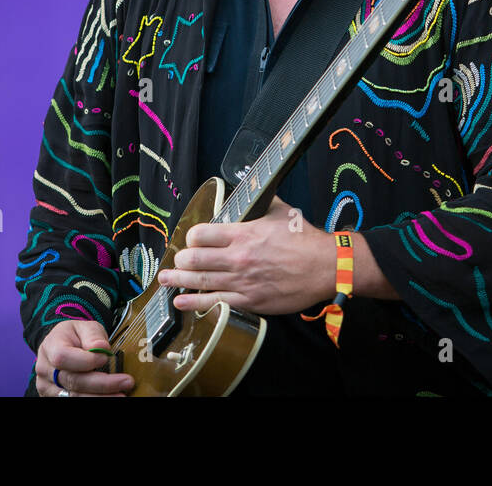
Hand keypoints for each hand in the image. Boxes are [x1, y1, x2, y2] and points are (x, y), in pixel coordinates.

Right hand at [35, 319, 134, 396]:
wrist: (64, 346)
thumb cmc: (76, 336)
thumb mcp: (85, 327)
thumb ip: (92, 335)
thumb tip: (101, 348)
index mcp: (50, 346)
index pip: (63, 357)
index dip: (85, 360)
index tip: (105, 358)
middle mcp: (45, 369)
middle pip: (72, 381)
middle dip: (102, 384)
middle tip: (126, 382)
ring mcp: (47, 387)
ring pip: (74, 396)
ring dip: (100, 397)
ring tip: (121, 394)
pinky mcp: (54, 398)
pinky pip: (74, 401)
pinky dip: (94, 399)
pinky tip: (109, 397)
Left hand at [156, 196, 334, 315]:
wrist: (326, 267)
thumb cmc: (305, 239)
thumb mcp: (281, 211)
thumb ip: (260, 202)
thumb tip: (252, 188)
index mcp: (243, 233)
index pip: (202, 234)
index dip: (191, 237)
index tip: (191, 240)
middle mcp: (238, 257)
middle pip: (194, 258)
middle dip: (181, 259)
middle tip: (176, 260)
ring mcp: (242, 281)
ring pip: (200, 281)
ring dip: (178, 280)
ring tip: (165, 279)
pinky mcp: (249, 301)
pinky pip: (214, 303)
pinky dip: (194, 303)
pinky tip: (181, 302)